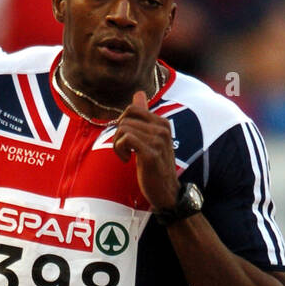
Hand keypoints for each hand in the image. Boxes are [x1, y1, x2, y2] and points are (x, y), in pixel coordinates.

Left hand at [112, 91, 178, 210]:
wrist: (167, 192)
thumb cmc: (156, 167)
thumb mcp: (151, 138)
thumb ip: (144, 115)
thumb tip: (139, 93)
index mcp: (162, 123)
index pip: (133, 108)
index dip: (123, 122)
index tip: (125, 138)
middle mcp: (162, 129)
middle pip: (125, 118)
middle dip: (117, 134)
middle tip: (123, 150)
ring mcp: (158, 141)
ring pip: (123, 128)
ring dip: (117, 144)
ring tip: (125, 156)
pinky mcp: (151, 154)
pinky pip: (126, 139)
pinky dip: (119, 149)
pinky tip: (126, 160)